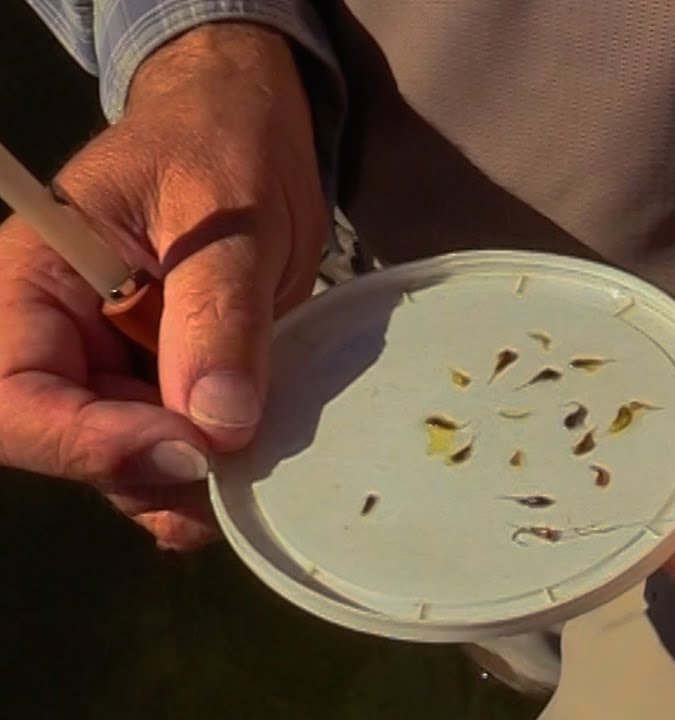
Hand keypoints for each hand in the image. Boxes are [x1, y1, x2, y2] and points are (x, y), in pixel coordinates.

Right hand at [0, 24, 326, 549]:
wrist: (249, 128)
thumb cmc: (224, 147)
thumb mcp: (231, 219)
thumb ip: (218, 316)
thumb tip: (216, 426)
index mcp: (32, 282)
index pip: (14, 392)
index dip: (87, 442)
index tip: (187, 449)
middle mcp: (54, 335)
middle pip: (62, 443)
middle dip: (142, 475)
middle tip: (229, 484)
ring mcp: (106, 366)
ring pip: (117, 463)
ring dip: (178, 487)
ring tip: (251, 482)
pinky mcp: (158, 384)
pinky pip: (166, 448)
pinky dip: (205, 472)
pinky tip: (251, 477)